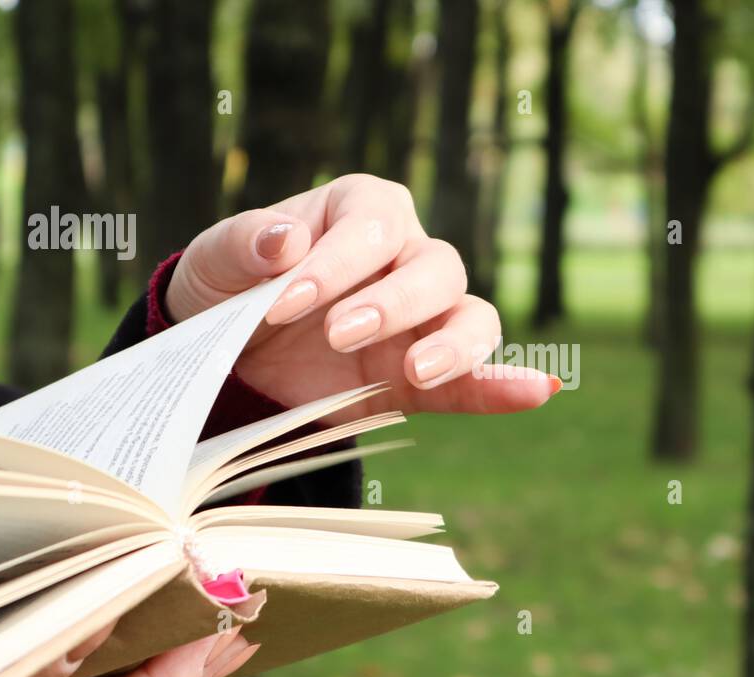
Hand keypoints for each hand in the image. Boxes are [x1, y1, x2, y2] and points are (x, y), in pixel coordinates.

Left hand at [164, 174, 559, 420]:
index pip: (371, 225)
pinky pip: (474, 380)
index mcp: (360, 211)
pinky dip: (505, 386)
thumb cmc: (227, 290)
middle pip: (436, 268)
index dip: (336, 263)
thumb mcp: (214, 261)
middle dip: (394, 302)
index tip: (285, 301)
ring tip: (417, 372)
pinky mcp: (422, 378)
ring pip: (471, 317)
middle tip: (339, 334)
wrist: (226, 356)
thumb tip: (283, 240)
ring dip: (454, 344)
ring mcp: (423, 319)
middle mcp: (405, 257)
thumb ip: (243, 243)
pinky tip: (539, 388)